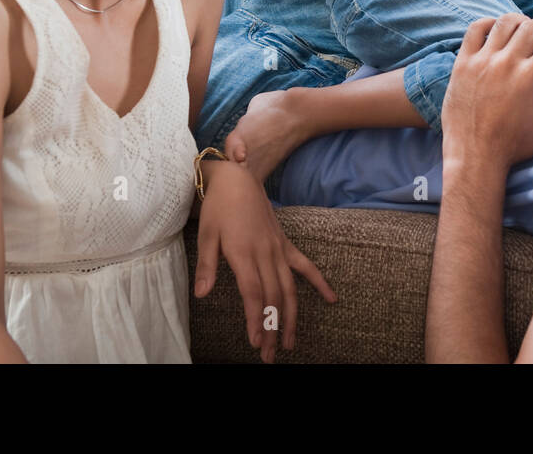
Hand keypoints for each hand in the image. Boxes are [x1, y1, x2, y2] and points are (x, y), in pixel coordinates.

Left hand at [193, 161, 336, 362]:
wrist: (238, 177)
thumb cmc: (218, 207)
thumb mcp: (206, 234)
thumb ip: (207, 265)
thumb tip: (202, 293)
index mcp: (243, 253)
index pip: (253, 293)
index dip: (257, 318)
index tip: (257, 341)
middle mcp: (265, 254)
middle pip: (273, 297)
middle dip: (272, 328)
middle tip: (271, 354)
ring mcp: (278, 249)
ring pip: (289, 288)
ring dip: (291, 316)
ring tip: (290, 342)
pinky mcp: (284, 244)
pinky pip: (305, 266)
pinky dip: (318, 282)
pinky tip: (331, 299)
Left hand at [440, 14, 532, 173]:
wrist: (474, 155)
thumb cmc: (517, 146)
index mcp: (531, 77)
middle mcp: (507, 63)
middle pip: (532, 27)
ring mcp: (482, 61)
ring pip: (505, 22)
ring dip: (519, 23)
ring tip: (522, 34)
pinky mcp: (463, 63)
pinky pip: (475, 29)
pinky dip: (488, 24)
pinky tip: (496, 33)